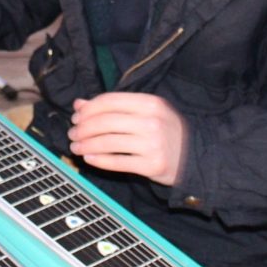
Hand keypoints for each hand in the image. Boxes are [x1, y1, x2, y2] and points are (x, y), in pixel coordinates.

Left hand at [67, 92, 188, 184]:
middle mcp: (151, 121)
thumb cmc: (166, 131)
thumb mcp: (145, 112)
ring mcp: (152, 144)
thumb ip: (114, 107)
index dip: (88, 109)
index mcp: (150, 103)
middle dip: (83, 128)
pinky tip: (89, 158)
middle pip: (106, 121)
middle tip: (72, 133)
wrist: (194, 157)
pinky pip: (117, 162)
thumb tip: (79, 104)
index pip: (110, 101)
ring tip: (76, 147)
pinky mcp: (152, 165)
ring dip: (86, 144)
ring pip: (108, 142)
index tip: (76, 116)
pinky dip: (99, 160)